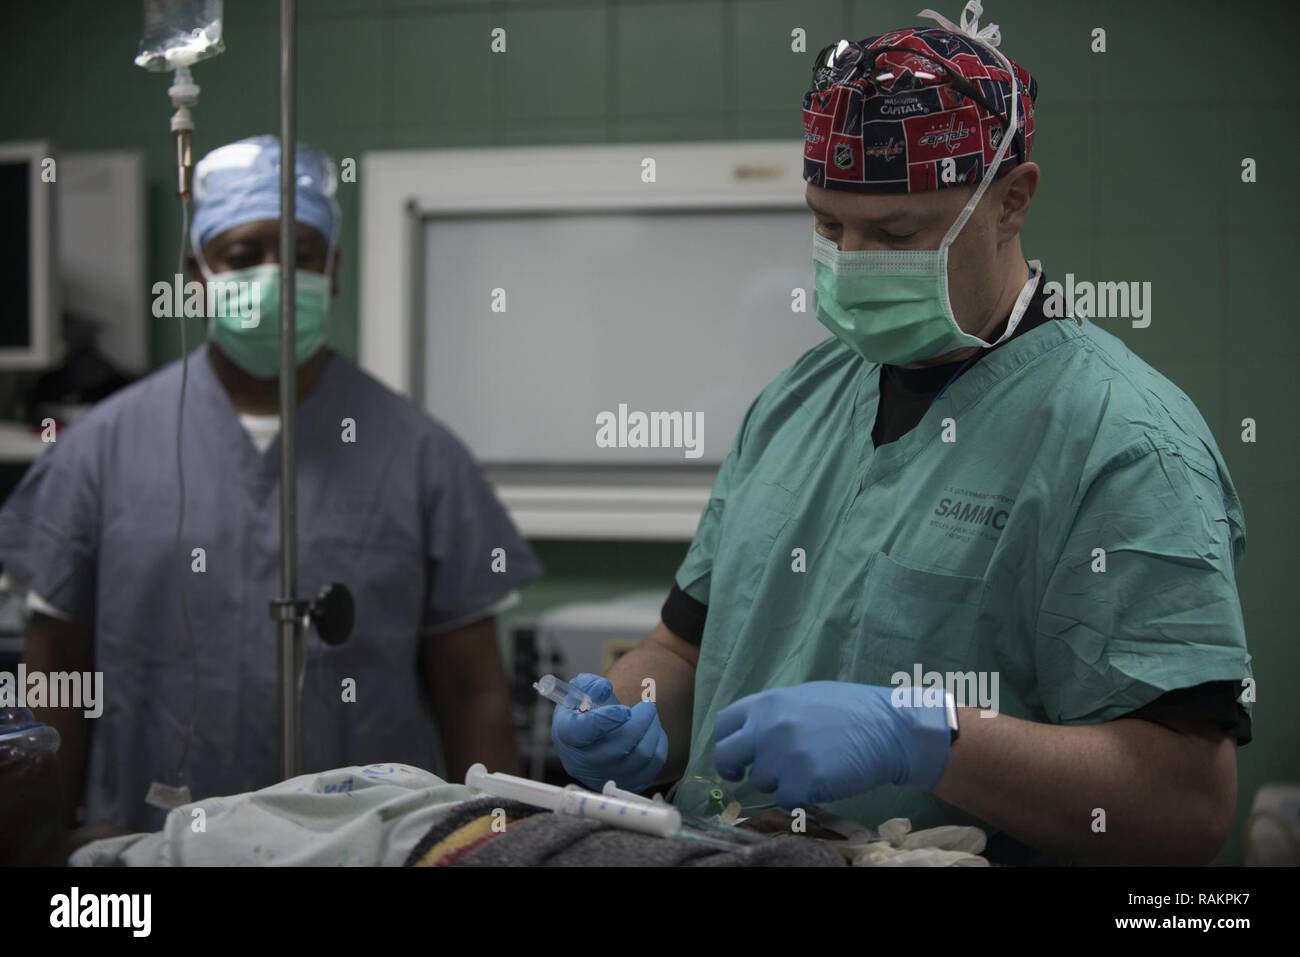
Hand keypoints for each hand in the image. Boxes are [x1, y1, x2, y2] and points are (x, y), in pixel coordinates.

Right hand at [550, 673, 667, 792]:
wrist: (588, 737)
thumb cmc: (583, 710)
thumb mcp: (578, 691)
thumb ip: (589, 684)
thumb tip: (604, 688)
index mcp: (567, 735)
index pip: (584, 731)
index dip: (606, 720)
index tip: (625, 709)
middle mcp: (582, 762)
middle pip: (620, 746)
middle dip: (642, 720)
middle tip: (648, 704)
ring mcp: (604, 777)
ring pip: (641, 756)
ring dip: (653, 730)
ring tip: (651, 714)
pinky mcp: (625, 784)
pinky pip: (653, 767)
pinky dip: (659, 745)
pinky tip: (653, 731)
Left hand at [712, 681, 950, 808]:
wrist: (888, 728)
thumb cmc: (850, 709)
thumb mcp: (803, 697)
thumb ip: (772, 713)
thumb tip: (750, 734)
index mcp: (766, 703)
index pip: (723, 724)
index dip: (727, 742)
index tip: (735, 755)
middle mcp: (767, 728)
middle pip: (727, 757)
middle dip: (735, 769)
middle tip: (746, 776)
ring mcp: (783, 757)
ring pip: (760, 782)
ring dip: (778, 782)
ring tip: (806, 769)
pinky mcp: (802, 783)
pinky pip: (786, 800)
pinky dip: (799, 797)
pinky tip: (819, 783)